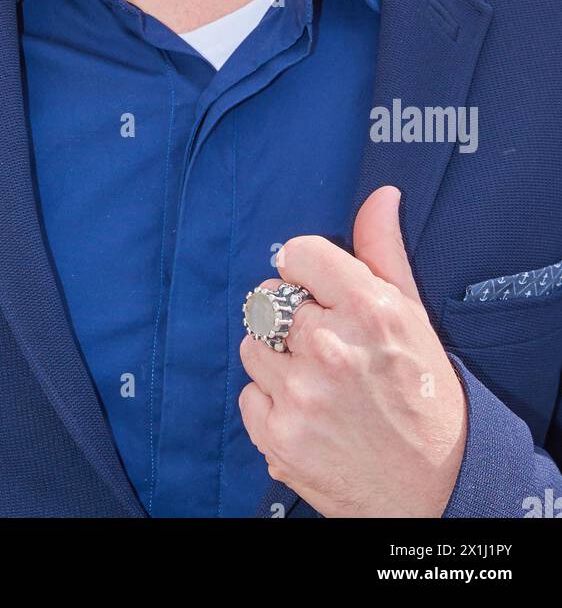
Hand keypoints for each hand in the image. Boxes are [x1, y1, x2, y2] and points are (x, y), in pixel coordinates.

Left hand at [238, 185, 466, 517]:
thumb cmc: (424, 397)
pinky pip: (249, 395)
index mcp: (367, 309)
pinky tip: (308, 412)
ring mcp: (302, 395)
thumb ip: (383, 251)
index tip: (318, 292)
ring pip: (254, 345)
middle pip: (268, 299)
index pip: (296, 254)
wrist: (435, 489)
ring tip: (319, 381)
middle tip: (327, 346)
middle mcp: (331, 348)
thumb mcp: (413, 316)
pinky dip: (271, 404)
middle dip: (291, 318)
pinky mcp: (279, 437)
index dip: (305, 272)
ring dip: (278, 360)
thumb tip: (380, 196)